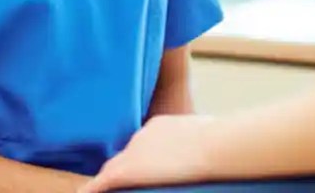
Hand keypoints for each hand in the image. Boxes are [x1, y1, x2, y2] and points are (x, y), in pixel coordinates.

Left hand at [79, 115, 220, 192]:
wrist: (214, 145)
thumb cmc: (221, 142)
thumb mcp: (206, 136)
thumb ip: (197, 144)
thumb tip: (209, 153)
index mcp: (159, 127)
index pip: (142, 146)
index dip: (142, 159)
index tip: (147, 169)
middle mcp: (141, 137)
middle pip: (125, 157)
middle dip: (123, 170)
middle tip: (118, 185)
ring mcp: (132, 153)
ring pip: (113, 169)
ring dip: (108, 181)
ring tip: (100, 192)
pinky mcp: (127, 171)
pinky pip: (102, 183)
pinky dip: (93, 190)